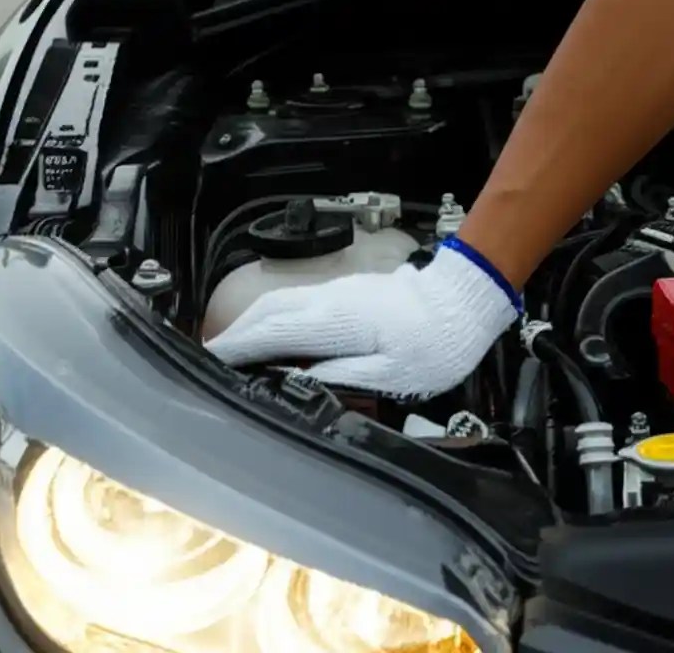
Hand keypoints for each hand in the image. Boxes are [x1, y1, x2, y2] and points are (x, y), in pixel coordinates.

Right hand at [204, 243, 518, 398]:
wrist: (465, 299)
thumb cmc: (437, 344)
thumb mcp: (394, 375)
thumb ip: (343, 378)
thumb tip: (300, 381)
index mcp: (336, 323)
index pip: (271, 334)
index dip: (236, 348)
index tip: (208, 361)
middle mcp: (330, 301)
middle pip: (267, 313)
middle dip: (235, 334)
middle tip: (208, 358)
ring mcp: (339, 292)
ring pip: (281, 303)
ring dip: (253, 323)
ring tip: (233, 349)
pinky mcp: (350, 293)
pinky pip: (299, 303)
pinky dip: (275, 318)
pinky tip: (275, 335)